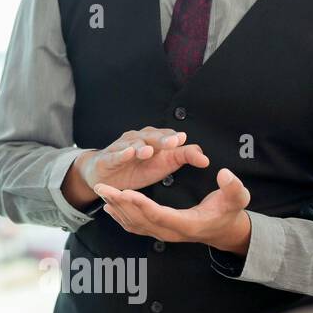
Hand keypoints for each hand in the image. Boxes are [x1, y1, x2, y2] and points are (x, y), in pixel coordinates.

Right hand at [62, 127, 209, 208]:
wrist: (106, 175)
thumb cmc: (137, 168)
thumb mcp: (164, 164)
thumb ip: (184, 156)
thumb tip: (206, 158)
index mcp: (153, 140)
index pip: (167, 136)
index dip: (174, 138)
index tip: (183, 141)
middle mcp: (138, 139)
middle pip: (151, 137)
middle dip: (161, 139)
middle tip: (172, 142)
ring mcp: (121, 148)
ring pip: (133, 144)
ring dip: (141, 146)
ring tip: (148, 151)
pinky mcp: (107, 159)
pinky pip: (115, 156)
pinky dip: (121, 154)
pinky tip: (128, 154)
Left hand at [94, 166, 251, 250]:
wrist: (225, 230)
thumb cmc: (230, 211)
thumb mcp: (238, 198)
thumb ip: (233, 187)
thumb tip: (224, 174)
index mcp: (188, 224)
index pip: (160, 215)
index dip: (142, 204)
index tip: (127, 191)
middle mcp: (172, 232)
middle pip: (140, 220)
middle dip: (120, 203)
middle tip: (102, 187)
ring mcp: (164, 234)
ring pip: (134, 224)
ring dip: (116, 208)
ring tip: (101, 191)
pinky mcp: (159, 231)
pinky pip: (135, 227)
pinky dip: (120, 217)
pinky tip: (108, 207)